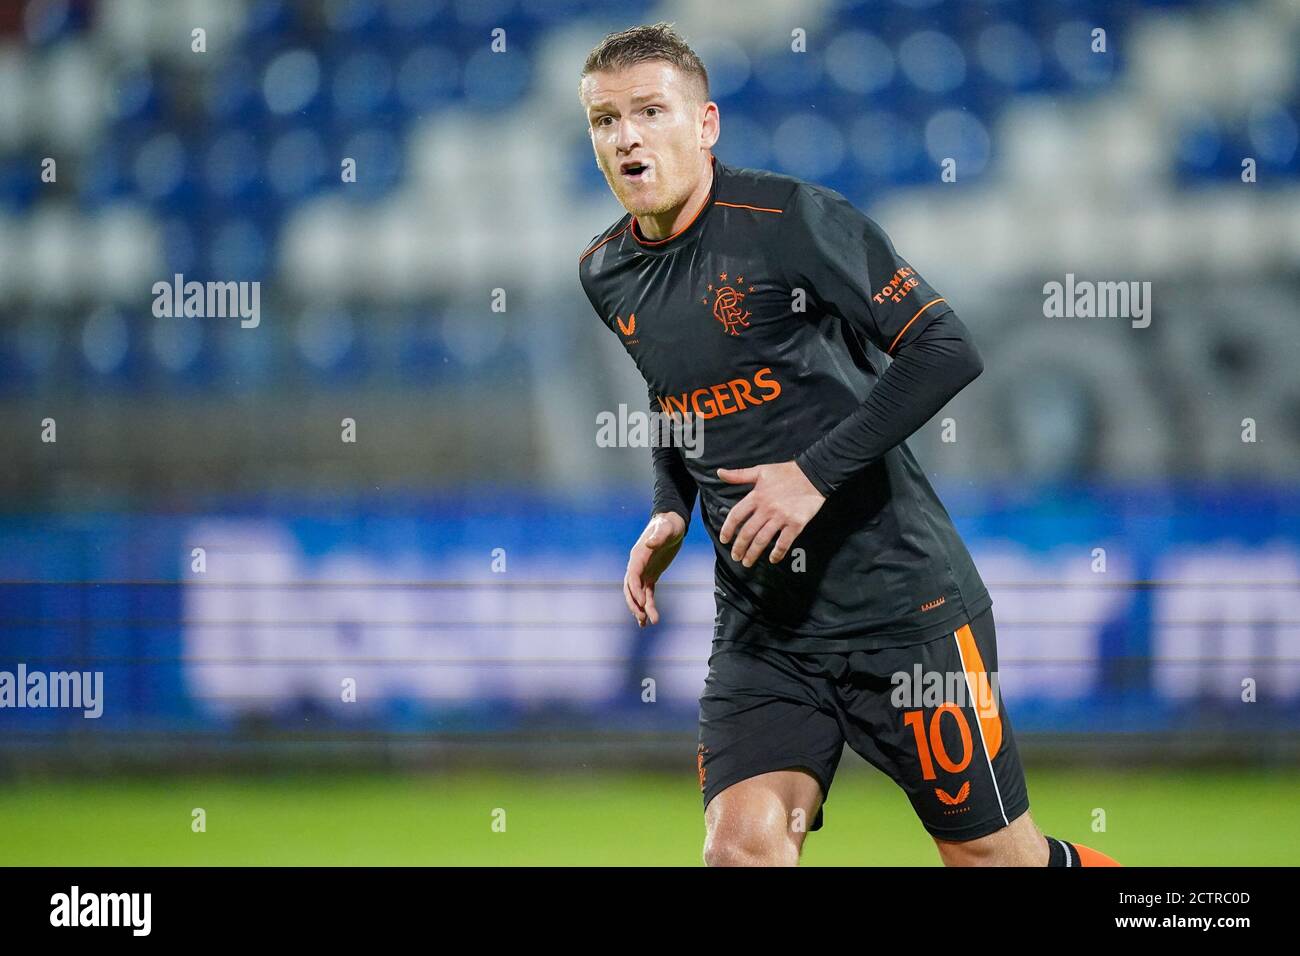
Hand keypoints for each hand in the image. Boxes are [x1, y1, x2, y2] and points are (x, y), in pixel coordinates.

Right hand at [624, 511, 686, 626]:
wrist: (672, 522)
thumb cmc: (669, 524)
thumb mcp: (667, 528)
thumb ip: (658, 536)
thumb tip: (650, 544)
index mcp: (638, 555)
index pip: (632, 576)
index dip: (635, 590)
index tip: (642, 603)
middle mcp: (637, 565)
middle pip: (630, 588)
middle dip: (634, 603)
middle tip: (643, 617)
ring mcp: (643, 571)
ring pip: (637, 594)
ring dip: (640, 608)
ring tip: (646, 624)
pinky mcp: (651, 575)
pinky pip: (647, 593)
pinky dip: (648, 606)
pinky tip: (651, 619)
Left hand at [717, 461, 825, 566]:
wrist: (813, 474)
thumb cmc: (786, 472)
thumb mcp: (760, 470)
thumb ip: (739, 475)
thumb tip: (719, 473)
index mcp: (756, 496)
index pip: (736, 515)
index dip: (727, 528)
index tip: (724, 539)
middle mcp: (767, 508)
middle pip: (748, 532)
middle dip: (739, 547)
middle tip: (736, 556)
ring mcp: (781, 517)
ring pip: (763, 540)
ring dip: (753, 553)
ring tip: (747, 562)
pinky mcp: (796, 523)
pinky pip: (784, 542)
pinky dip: (777, 553)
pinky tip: (772, 559)